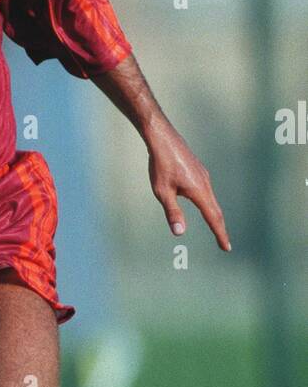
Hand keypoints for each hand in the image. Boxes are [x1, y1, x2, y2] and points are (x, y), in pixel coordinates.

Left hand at [146, 122, 230, 250]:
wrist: (163, 139)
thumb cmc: (160, 165)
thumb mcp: (163, 192)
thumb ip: (173, 212)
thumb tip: (180, 233)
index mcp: (199, 191)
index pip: (213, 218)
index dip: (220, 234)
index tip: (226, 248)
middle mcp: (205, 184)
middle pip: (216, 211)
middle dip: (220, 229)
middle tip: (225, 245)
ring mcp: (203, 177)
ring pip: (212, 201)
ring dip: (215, 216)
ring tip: (216, 229)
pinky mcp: (199, 172)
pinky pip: (206, 192)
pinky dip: (209, 204)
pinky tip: (204, 205)